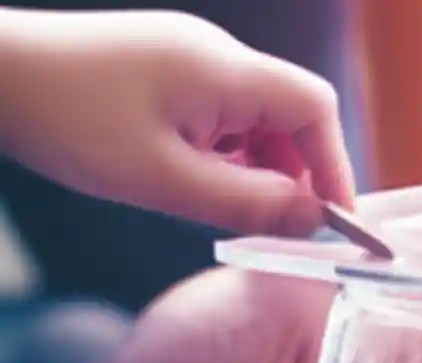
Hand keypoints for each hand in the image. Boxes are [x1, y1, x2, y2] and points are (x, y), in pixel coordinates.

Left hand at [0, 9, 353, 235]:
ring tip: (218, 206)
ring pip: (254, 121)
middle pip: (290, 116)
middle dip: (293, 174)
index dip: (334, 165)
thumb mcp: (162, 179)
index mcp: (224, 70)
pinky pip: (220, 115)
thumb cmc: (66, 120)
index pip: (315, 108)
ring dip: (254, 168)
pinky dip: (223, 155)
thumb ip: (246, 203)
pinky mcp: (167, 71)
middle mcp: (216, 55)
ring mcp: (190, 60)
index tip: (331, 218)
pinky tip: (192, 181)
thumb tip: (312, 220)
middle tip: (275, 226)